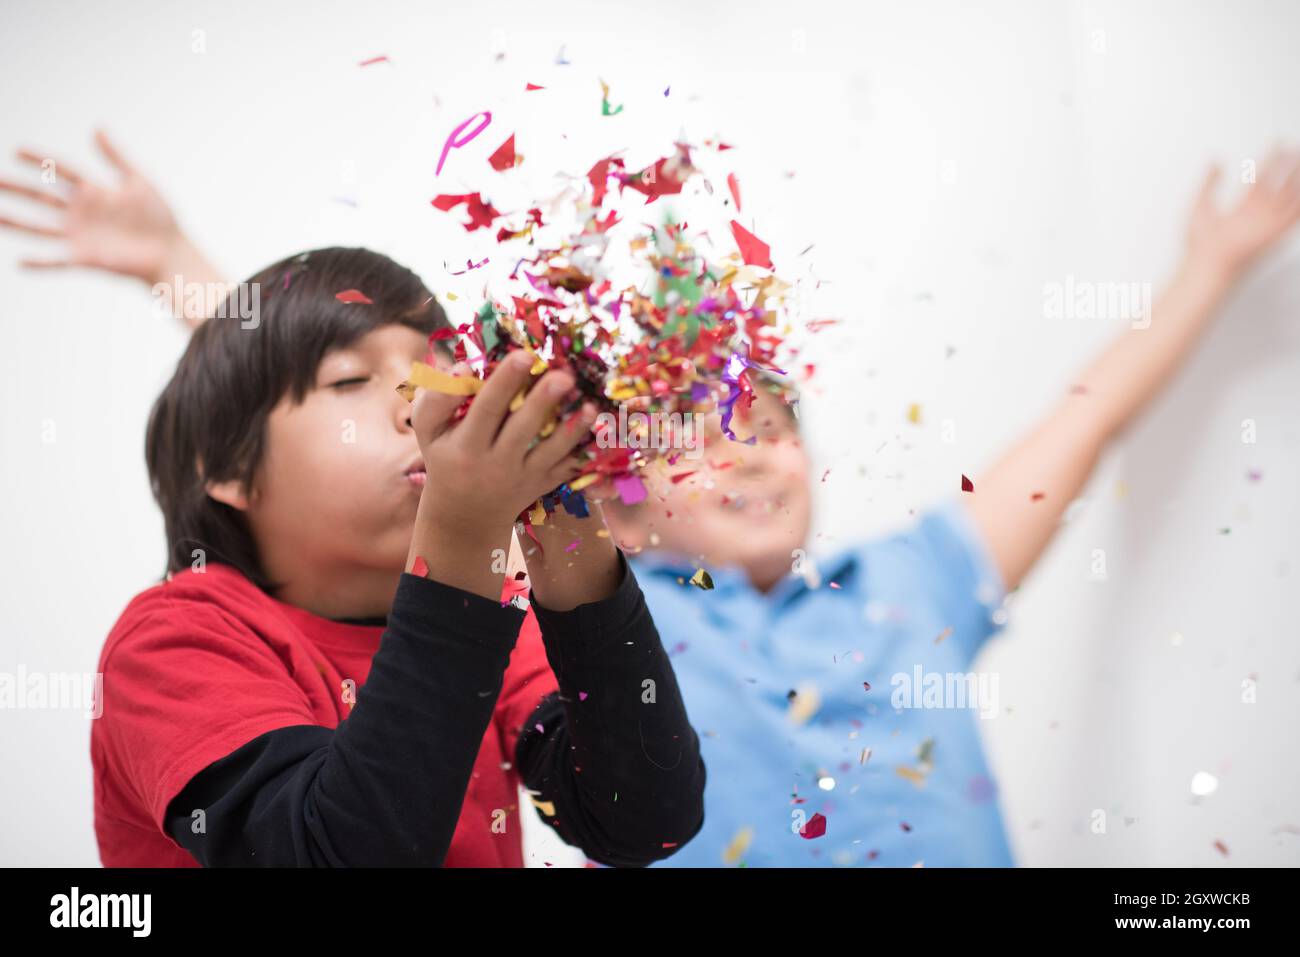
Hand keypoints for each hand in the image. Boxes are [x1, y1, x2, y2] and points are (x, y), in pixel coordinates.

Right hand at [0, 130, 184, 282]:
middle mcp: (81, 212)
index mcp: (93, 191)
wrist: (172, 253)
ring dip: (17, 222)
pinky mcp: (86, 258)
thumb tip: (96, 128)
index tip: (17, 150)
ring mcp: (81, 235)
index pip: (60, 171)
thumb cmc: (160, 218)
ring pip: (41, 227)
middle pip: (42, 197)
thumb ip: (117, 157)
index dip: (40, 161)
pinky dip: (41, 262)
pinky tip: (20, 262)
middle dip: (17, 188)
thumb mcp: (139, 181)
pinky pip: (58, 260)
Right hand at [406, 352, 597, 597]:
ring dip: (572, 429)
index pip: (486, 410)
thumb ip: (438, 398)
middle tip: (564, 375)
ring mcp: (524, 477)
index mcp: (466, 445)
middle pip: (522, 430)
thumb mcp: (428, 432)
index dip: (504, 383)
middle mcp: (496, 463)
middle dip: (543, 402)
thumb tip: (466, 367)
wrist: (465, 514)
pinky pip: (568, 469)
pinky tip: (601, 430)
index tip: (524, 355)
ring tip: (590, 406)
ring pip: (551, 453)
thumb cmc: (446, 456)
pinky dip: (584, 452)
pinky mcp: (544, 484)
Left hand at [1185, 147, 1299, 279]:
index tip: (1277, 145)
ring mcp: (1268, 222)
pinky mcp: (1275, 231)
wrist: (1206, 262)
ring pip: (1290, 195)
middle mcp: (1258, 214)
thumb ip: (1208, 183)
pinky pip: (1295, 214)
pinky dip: (1299, 201)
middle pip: (1280, 184)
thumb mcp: (1199, 205)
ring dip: (1297, 178)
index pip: (1262, 178)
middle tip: (1297, 149)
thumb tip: (1214, 161)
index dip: (1270, 160)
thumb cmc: (1200, 244)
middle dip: (1290, 166)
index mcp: (1243, 208)